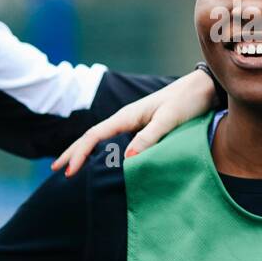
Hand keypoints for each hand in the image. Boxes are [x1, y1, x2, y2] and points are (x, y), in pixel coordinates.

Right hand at [51, 68, 217, 176]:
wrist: (204, 88)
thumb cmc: (187, 101)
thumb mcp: (169, 119)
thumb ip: (150, 137)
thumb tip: (127, 158)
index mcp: (127, 116)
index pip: (93, 136)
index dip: (79, 153)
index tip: (69, 172)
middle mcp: (126, 119)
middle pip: (91, 136)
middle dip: (73, 152)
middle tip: (56, 170)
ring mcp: (133, 123)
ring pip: (102, 139)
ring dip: (84, 151)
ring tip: (71, 167)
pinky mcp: (143, 128)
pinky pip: (115, 141)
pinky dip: (102, 151)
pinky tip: (102, 159)